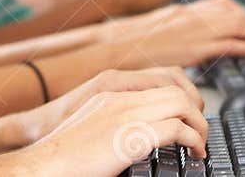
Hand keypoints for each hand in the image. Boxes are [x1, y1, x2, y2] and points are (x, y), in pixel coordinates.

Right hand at [27, 86, 208, 175]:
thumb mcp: (90, 129)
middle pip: (175, 87)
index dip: (182, 96)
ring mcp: (126, 115)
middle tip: (200, 131)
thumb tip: (132, 140)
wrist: (43, 164)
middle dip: (196, 109)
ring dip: (199, 124)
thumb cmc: (62, 156)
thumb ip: (112, 124)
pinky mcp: (131, 137)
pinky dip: (194, 140)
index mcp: (110, 94)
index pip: (160, 79)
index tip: (189, 116)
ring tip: (200, 144)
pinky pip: (177, 129)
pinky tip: (194, 154)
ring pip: (181, 103)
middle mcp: (121, 99)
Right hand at [105, 0, 244, 68]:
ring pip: (238, 26)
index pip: (220, 4)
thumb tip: (183, 36)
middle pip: (234, 13)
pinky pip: (232, 45)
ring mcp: (196, 30)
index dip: (239, 11)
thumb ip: (174, 27)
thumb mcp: (156, 26)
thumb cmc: (131, 39)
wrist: (118, 45)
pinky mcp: (197, 47)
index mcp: (184, 10)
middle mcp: (193, 16)